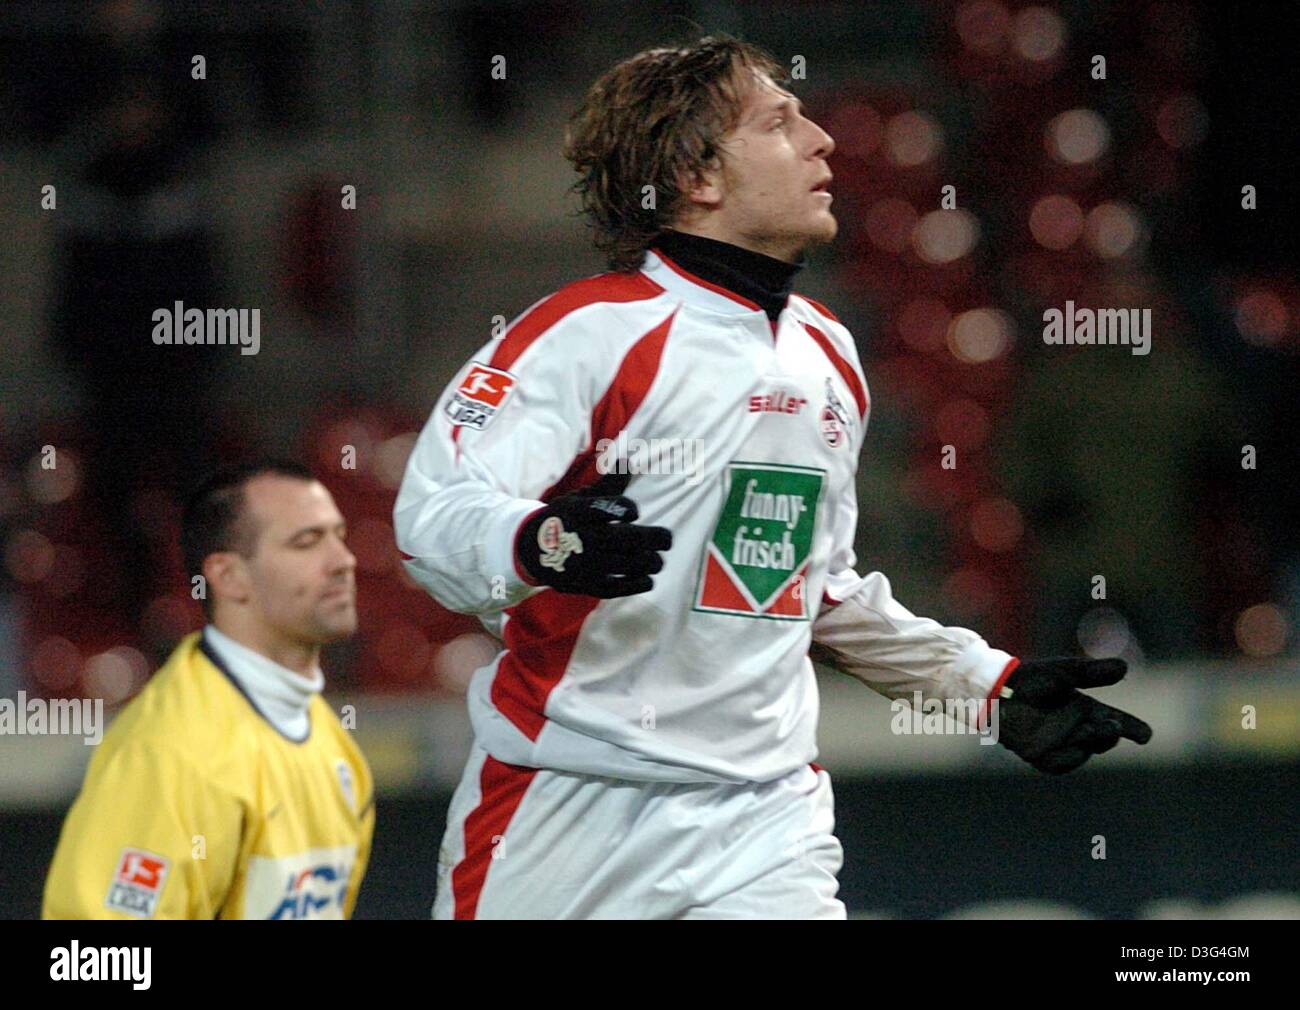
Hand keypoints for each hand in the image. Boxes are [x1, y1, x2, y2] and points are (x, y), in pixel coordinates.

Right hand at [514, 471, 671, 598]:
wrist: (534, 551)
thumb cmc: (567, 518)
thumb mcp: (580, 498)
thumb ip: (608, 485)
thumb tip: (628, 461)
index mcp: (579, 512)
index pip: (603, 508)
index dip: (623, 509)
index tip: (635, 513)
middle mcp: (582, 537)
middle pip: (625, 538)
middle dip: (654, 538)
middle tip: (667, 539)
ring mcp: (585, 563)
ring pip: (627, 563)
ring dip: (651, 562)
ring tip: (658, 559)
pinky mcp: (586, 584)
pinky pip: (618, 587)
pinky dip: (638, 583)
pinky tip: (649, 578)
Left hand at [996, 657, 1152, 773]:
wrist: (997, 689)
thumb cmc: (1031, 678)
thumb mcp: (1064, 672)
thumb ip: (1091, 672)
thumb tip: (1124, 667)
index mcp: (1086, 709)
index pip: (1117, 721)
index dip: (1134, 729)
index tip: (1146, 735)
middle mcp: (1076, 729)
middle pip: (1104, 738)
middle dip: (1111, 733)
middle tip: (1114, 726)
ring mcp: (1059, 744)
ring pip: (1084, 750)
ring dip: (1088, 742)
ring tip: (1085, 727)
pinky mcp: (1040, 756)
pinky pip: (1059, 764)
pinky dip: (1065, 757)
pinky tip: (1062, 743)